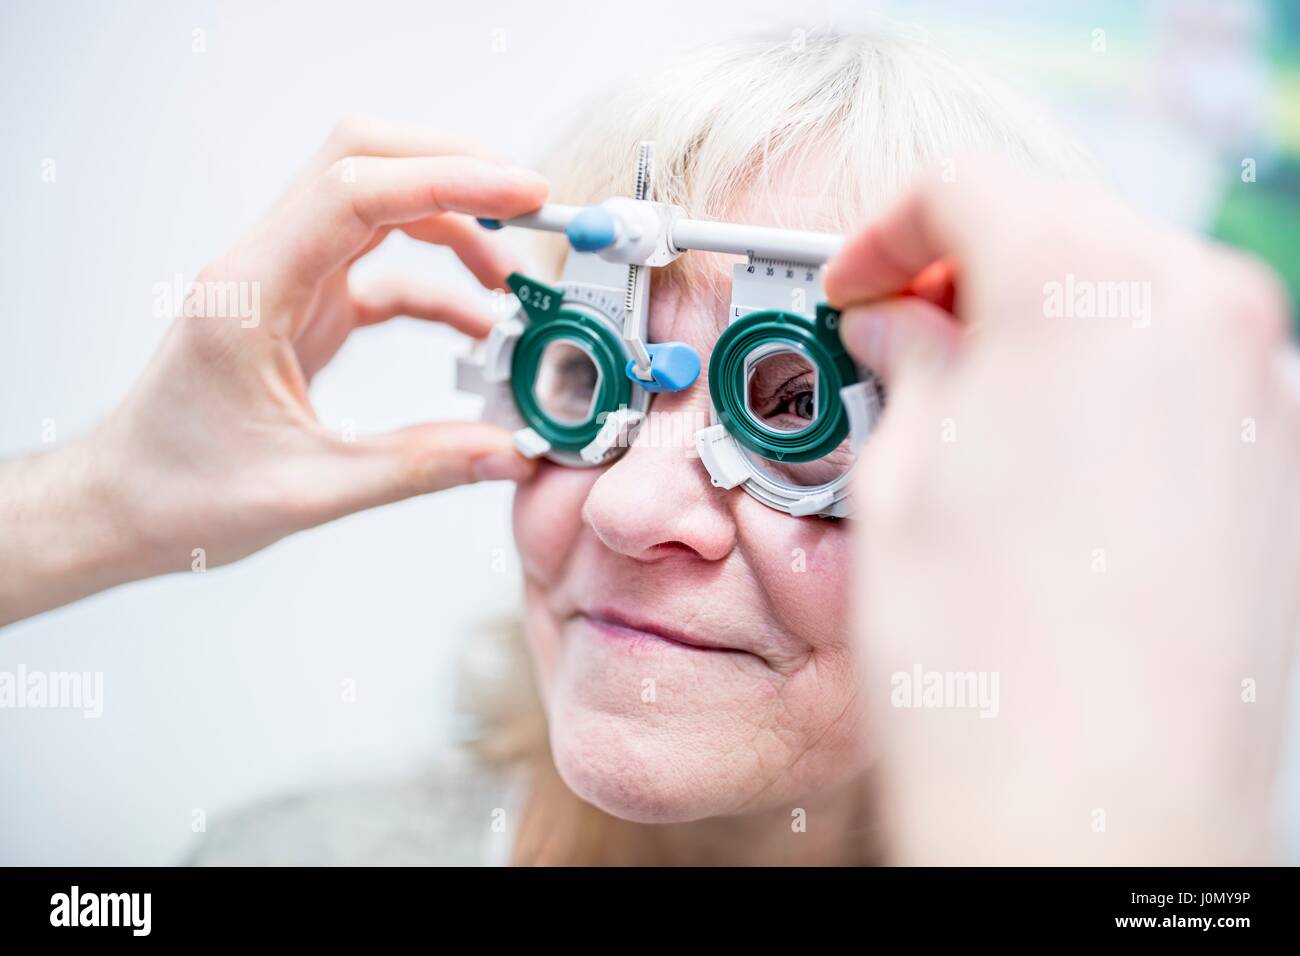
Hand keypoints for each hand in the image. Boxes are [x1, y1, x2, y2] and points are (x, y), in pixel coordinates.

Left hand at [0, 116, 545, 624]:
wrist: (123, 504)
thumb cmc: (180, 493)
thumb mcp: (308, 491)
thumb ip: (417, 467)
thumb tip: (508, 451)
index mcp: (250, 293)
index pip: (354, 193)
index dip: (447, 182)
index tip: (521, 194)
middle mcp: (265, 268)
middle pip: (364, 163)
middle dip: (453, 170)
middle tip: (529, 206)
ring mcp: (286, 282)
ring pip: (377, 206)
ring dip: (451, 224)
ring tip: (512, 278)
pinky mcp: (304, 309)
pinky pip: (382, 273)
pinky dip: (436, 287)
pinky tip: (477, 326)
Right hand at [826, 158, 1299, 862]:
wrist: (1095, 824)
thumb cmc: (988, 675)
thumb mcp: (898, 484)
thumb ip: (905, 369)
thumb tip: (900, 332)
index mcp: (1098, 291)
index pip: (973, 190)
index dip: (884, 234)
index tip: (851, 291)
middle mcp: (1208, 323)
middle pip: (1060, 234)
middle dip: (961, 277)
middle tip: (891, 345)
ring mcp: (1261, 402)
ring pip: (1125, 309)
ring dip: (1031, 337)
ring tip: (957, 417)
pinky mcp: (1277, 477)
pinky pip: (1176, 385)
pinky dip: (1098, 393)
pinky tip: (1036, 471)